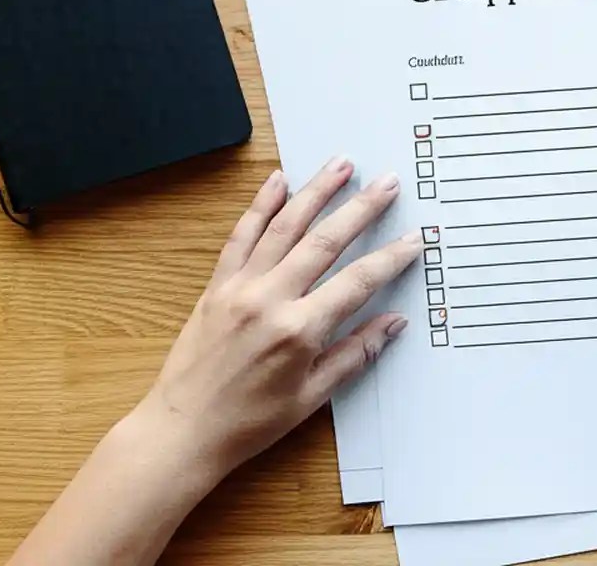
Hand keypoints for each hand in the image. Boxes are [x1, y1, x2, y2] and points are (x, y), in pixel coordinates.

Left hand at [132, 157, 421, 480]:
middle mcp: (269, 300)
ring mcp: (240, 288)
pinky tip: (278, 180)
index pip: (358, 282)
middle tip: (387, 183)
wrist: (183, 431)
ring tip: (341, 165)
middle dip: (360, 208)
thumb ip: (354, 354)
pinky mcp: (217, 287)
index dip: (391, 257)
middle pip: (325, 241)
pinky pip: (241, 236)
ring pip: (284, 227)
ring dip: (316, 192)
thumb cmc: (248, 422)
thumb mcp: (312, 397)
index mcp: (299, 331)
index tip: (413, 238)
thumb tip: (393, 323)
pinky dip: (261, 206)